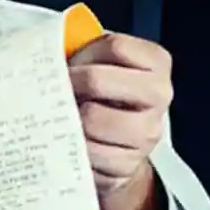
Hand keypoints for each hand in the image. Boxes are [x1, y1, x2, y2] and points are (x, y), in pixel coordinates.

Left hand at [68, 33, 172, 193]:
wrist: (118, 140)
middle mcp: (159, 95)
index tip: (71, 63)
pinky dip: (72, 145)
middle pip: (97, 80)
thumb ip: (83, 47)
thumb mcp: (100, 61)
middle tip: (57, 90)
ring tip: (64, 115)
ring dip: (68, 117)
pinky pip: (86, 150)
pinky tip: (72, 139)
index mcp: (157, 62)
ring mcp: (147, 132)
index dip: (83, 54)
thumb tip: (50, 55)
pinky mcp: (128, 163)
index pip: (115, 47)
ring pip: (89, 118)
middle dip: (69, 84)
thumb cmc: (103, 93)